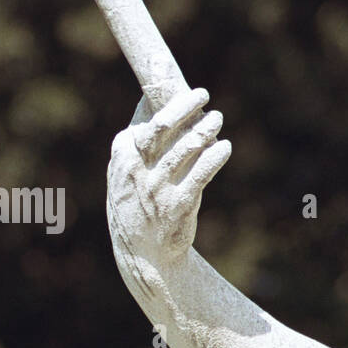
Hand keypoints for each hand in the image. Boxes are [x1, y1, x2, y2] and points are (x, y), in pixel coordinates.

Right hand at [107, 87, 231, 269]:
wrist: (142, 254)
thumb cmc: (136, 202)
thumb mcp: (124, 170)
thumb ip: (136, 137)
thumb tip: (149, 95)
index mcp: (123, 156)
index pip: (149, 121)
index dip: (173, 103)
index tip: (191, 93)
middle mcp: (137, 170)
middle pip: (164, 125)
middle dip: (186, 105)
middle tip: (203, 94)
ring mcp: (158, 188)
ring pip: (187, 147)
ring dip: (206, 128)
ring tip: (217, 118)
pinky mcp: (180, 205)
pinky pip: (202, 173)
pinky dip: (215, 156)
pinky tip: (224, 147)